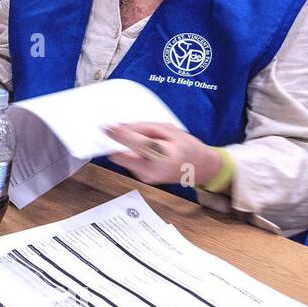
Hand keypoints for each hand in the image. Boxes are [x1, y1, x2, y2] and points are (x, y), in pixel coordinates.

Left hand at [104, 122, 222, 188]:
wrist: (201, 168)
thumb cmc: (187, 146)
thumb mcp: (168, 129)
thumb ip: (143, 128)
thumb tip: (120, 128)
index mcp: (164, 155)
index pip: (134, 144)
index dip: (118, 135)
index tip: (106, 127)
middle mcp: (153, 170)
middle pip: (120, 156)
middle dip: (117, 142)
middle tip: (122, 132)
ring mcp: (146, 177)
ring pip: (122, 159)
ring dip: (125, 148)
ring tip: (144, 143)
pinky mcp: (143, 179)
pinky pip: (128, 163)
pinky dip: (130, 154)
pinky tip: (145, 151)